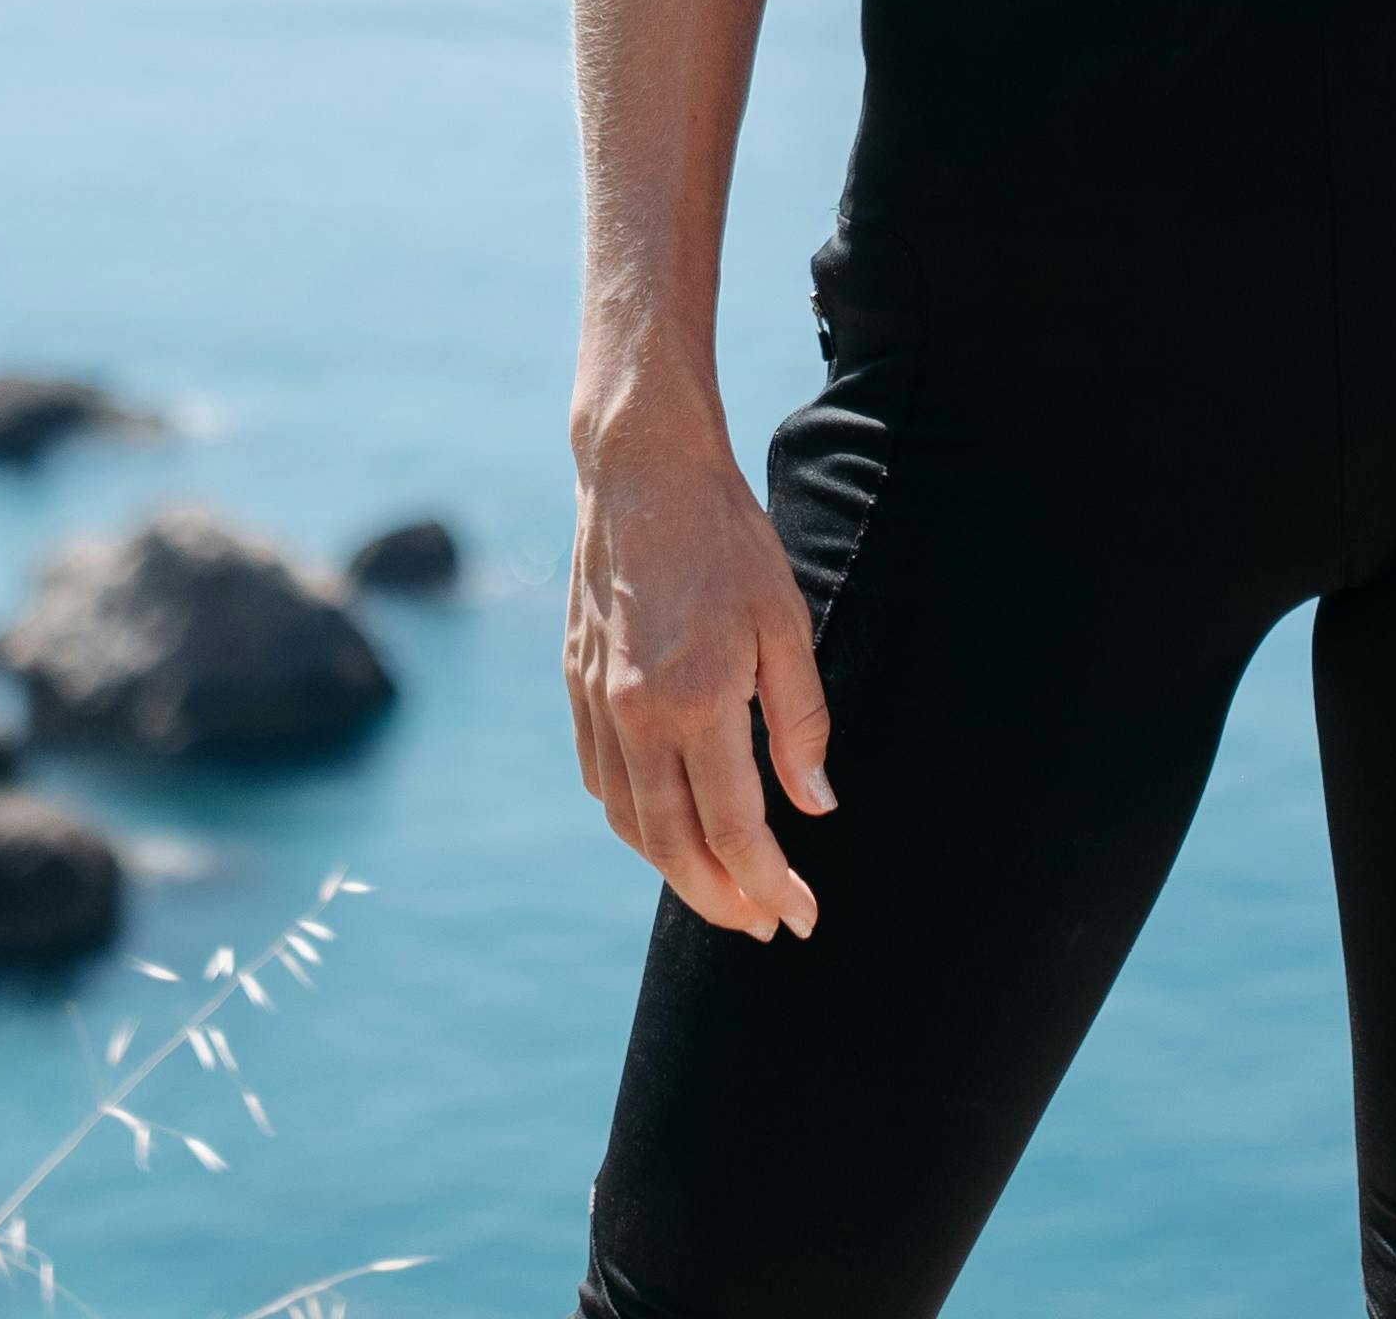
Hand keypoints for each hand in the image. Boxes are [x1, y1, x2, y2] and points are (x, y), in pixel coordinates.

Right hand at [564, 425, 832, 939]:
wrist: (640, 471)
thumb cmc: (725, 539)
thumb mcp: (786, 623)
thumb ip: (801, 722)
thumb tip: (817, 807)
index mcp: (697, 698)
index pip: (734, 829)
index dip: (771, 884)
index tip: (802, 917)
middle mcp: (636, 713)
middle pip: (674, 846)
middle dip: (722, 899)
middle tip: (764, 925)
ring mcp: (598, 702)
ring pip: (631, 822)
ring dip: (677, 870)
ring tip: (724, 890)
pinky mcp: (578, 686)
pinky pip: (602, 781)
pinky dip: (637, 822)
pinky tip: (669, 827)